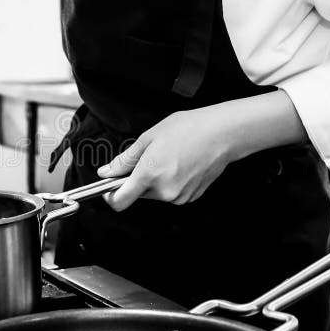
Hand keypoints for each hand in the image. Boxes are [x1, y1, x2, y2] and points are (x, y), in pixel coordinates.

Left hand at [97, 108, 232, 208]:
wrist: (222, 133)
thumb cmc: (188, 129)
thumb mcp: (148, 138)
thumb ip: (124, 160)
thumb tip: (106, 172)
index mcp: (149, 175)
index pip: (120, 201)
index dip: (110, 196)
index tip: (108, 187)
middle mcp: (164, 191)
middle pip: (138, 194)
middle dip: (137, 180)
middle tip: (148, 158)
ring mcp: (179, 196)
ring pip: (155, 193)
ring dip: (155, 180)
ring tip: (169, 158)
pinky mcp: (191, 197)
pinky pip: (171, 193)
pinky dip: (170, 182)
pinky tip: (180, 164)